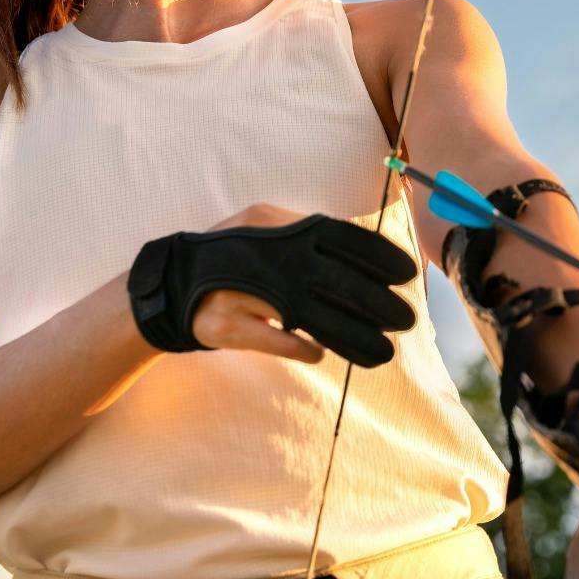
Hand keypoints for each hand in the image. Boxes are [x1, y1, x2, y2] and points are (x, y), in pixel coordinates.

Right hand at [129, 203, 415, 365]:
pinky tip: (322, 353)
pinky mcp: (222, 325)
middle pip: (333, 281)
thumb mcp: (271, 232)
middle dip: (376, 302)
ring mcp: (240, 290)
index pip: (340, 237)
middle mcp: (263, 254)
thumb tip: (369, 250)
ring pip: (308, 315)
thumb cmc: (237, 258)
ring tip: (381, 350)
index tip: (408, 274)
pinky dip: (300, 347)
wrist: (170, 283)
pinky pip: (272, 340)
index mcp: (277, 226)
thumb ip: (313, 238)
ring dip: (351, 334)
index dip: (378, 257)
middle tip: (406, 319)